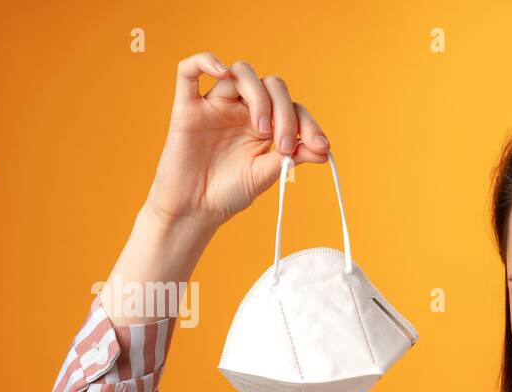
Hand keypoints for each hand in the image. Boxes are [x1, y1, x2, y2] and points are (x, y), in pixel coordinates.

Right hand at [144, 52, 332, 230]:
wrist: (196, 209)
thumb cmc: (230, 192)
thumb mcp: (268, 174)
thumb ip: (292, 157)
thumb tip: (324, 149)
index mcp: (264, 124)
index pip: (292, 107)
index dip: (308, 123)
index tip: (320, 147)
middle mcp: (242, 109)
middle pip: (271, 86)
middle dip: (285, 113)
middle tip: (284, 146)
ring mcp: (216, 106)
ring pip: (241, 73)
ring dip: (259, 96)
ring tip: (262, 129)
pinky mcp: (187, 108)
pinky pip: (188, 71)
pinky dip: (205, 61)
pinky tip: (222, 72)